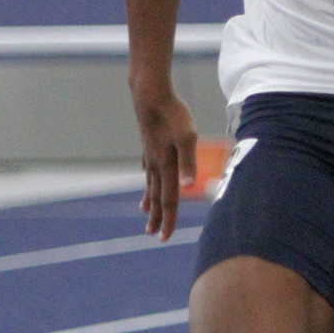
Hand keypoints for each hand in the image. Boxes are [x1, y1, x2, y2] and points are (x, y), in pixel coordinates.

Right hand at [134, 89, 196, 240]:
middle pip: (157, 196)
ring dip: (149, 200)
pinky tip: (147, 178)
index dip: (168, 220)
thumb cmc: (173, 114)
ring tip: (145, 213)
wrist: (151, 94)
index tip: (164, 238)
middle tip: (153, 234)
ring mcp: (150, 153)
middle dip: (157, 217)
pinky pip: (147, 168)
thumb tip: (187, 187)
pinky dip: (147, 179)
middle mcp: (155, 163)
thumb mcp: (188, 137)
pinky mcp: (148, 143)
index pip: (169, 199)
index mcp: (166, 165)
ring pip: (150, 183)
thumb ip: (188, 162)